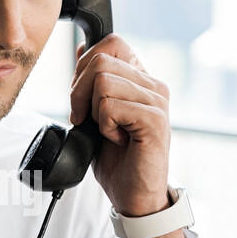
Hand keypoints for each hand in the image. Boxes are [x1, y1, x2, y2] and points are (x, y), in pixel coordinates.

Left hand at [69, 34, 171, 219]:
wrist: (134, 196)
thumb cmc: (118, 160)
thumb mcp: (96, 114)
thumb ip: (92, 83)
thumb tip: (83, 48)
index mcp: (141, 79)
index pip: (111, 42)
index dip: (85, 66)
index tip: (83, 99)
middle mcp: (153, 85)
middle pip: (99, 61)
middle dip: (79, 93)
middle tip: (88, 120)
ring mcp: (157, 101)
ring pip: (102, 82)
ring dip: (94, 112)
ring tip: (109, 131)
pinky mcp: (155, 120)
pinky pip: (110, 107)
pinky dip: (104, 127)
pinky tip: (118, 140)